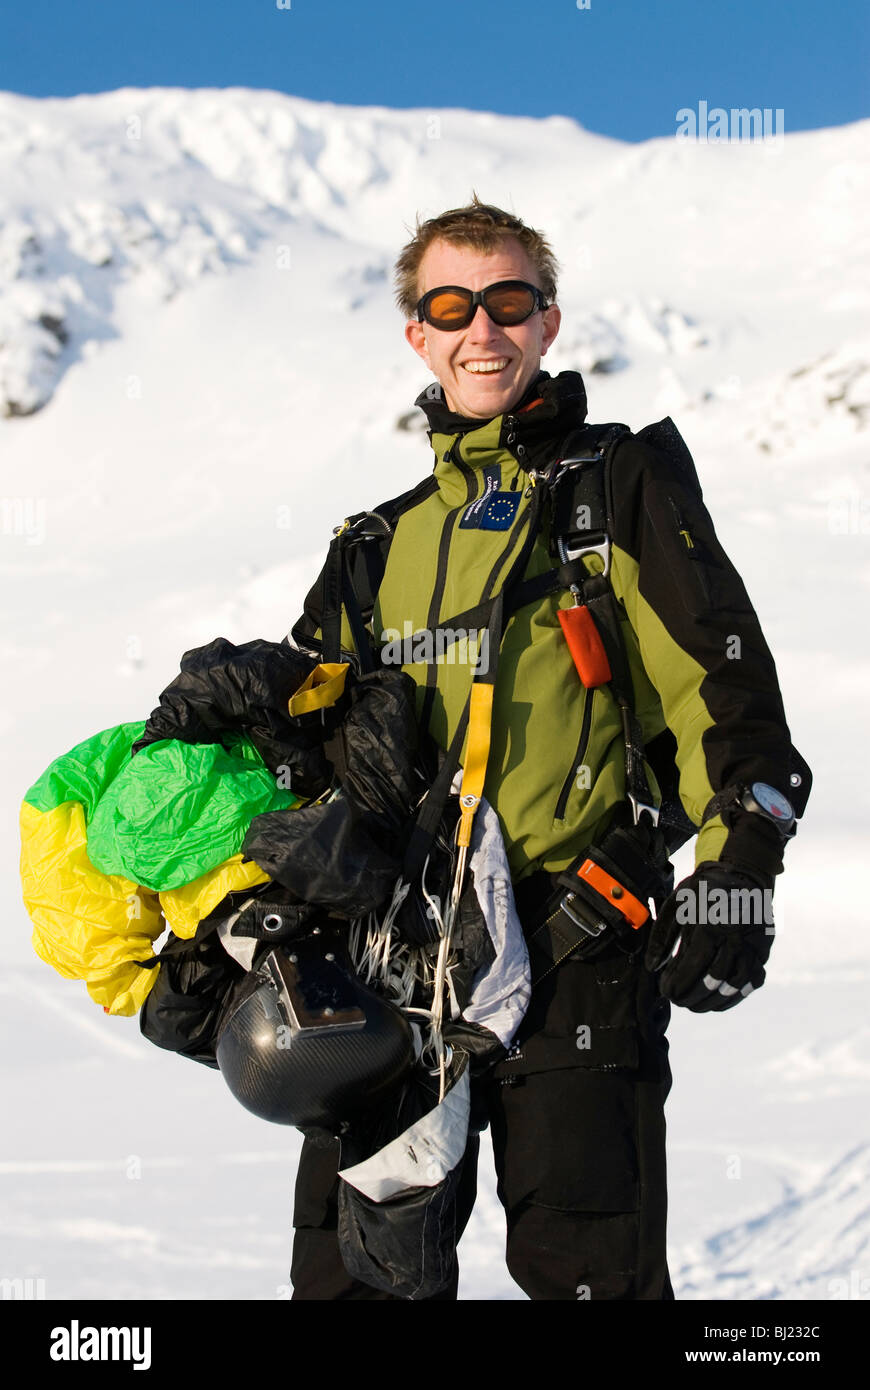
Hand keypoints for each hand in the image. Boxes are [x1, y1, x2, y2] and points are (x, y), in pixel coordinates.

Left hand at [645, 862, 773, 1011]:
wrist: (743, 874)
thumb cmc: (704, 890)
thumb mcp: (677, 904)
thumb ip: (662, 936)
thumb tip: (653, 967)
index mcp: (712, 923)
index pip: (695, 965)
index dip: (680, 984)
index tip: (667, 993)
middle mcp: (736, 937)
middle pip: (715, 979)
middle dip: (694, 996)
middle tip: (679, 1003)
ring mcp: (753, 945)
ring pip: (736, 983)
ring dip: (714, 1000)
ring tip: (696, 1006)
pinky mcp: (763, 950)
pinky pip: (753, 980)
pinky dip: (736, 996)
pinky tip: (720, 1001)